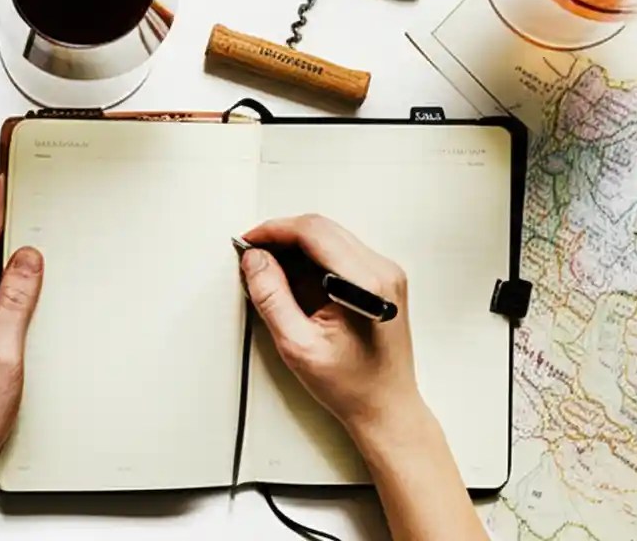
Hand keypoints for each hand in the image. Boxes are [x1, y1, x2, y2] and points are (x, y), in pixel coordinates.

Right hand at [239, 214, 421, 436]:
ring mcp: (386, 274)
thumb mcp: (298, 345)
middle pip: (322, 229)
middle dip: (282, 237)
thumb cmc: (353, 386)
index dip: (274, 231)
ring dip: (296, 248)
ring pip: (330, 238)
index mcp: (368, 283)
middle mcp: (383, 272)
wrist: (386, 407)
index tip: (250, 242)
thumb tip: (255, 261)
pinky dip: (312, 260)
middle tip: (253, 257)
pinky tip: (294, 282)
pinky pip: (340, 253)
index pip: (314, 232)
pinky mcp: (381, 281)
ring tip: (270, 274)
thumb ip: (272, 297)